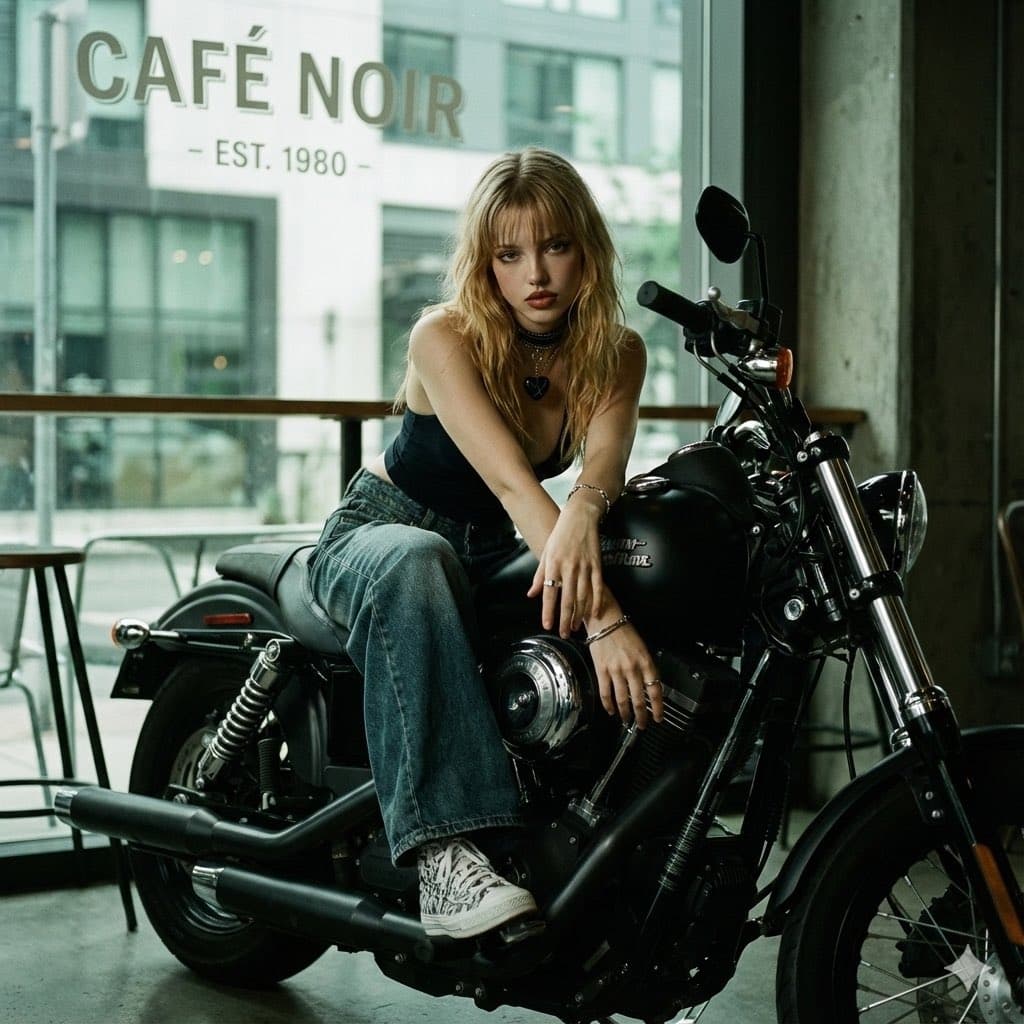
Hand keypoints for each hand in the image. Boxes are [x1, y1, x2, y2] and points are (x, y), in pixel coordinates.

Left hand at [527, 502, 604, 636]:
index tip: (547, 626)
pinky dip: (597, 602)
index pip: (549, 593)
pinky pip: (598, 587)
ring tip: (576, 628)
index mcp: (553, 565)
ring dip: (579, 615)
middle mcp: (569, 567)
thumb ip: (539, 576)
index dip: (548, 611)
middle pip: (567, 599)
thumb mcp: (545, 553)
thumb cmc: (560, 535)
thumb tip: (531, 595)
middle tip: (564, 634)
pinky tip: (594, 614)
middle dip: (565, 619)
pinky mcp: (597, 565)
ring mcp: (584, 567)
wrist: (580, 517)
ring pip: (583, 596)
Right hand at [587, 614, 663, 728]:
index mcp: (645, 662)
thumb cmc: (623, 631)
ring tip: (626, 721)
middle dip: (641, 716)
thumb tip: (648, 686)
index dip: (658, 708)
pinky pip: (606, 692)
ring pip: (622, 699)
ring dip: (625, 713)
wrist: (605, 620)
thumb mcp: (642, 648)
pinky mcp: (602, 670)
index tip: (658, 717)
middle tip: (642, 725)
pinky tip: (611, 710)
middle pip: (639, 699)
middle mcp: (632, 668)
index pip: (655, 690)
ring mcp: (616, 670)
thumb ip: (646, 667)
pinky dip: (608, 705)